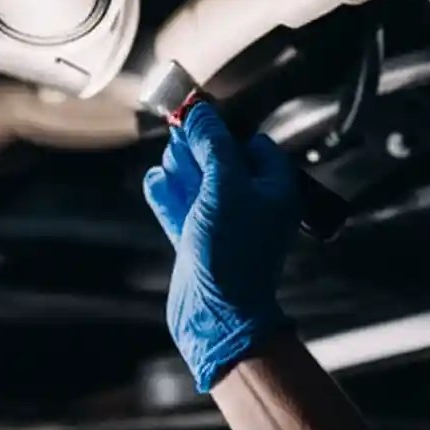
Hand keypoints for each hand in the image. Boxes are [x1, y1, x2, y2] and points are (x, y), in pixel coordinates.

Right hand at [143, 102, 300, 391]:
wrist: (218, 317)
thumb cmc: (234, 252)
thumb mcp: (225, 187)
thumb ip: (213, 145)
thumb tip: (199, 111)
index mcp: (274, 190)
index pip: (255, 146)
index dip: (229, 130)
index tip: (200, 115)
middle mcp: (252, 206)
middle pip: (222, 162)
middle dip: (200, 147)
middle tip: (179, 128)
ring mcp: (223, 225)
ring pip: (199, 186)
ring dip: (182, 169)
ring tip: (168, 155)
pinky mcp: (198, 243)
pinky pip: (182, 211)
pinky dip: (169, 195)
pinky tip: (155, 180)